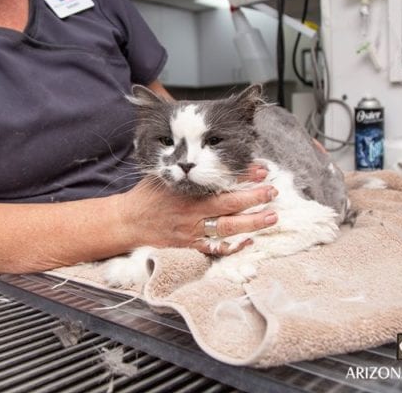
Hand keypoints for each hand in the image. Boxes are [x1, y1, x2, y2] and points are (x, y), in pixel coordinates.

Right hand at [118, 165, 277, 255]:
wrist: (128, 222)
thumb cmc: (146, 195)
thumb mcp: (163, 174)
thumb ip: (185, 167)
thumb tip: (207, 151)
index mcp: (187, 193)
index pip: (220, 184)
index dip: (242, 177)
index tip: (261, 170)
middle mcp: (192, 213)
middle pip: (229, 207)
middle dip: (254, 199)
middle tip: (273, 192)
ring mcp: (192, 232)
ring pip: (227, 229)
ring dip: (252, 223)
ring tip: (272, 216)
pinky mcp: (190, 246)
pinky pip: (215, 249)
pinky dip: (233, 247)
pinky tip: (250, 241)